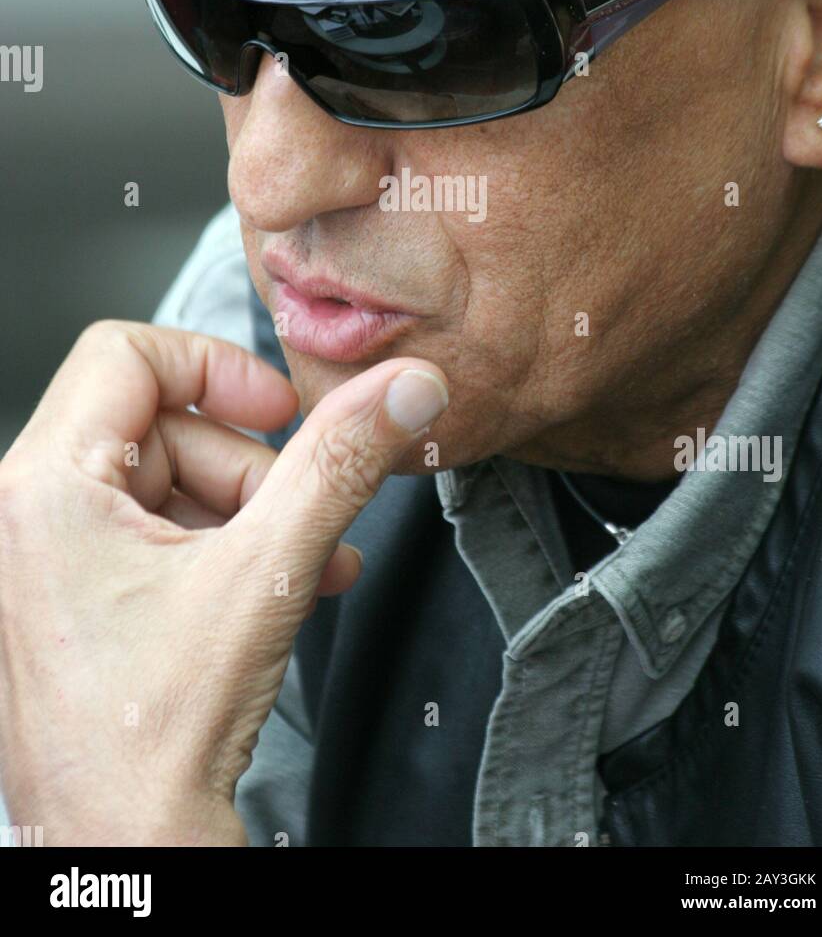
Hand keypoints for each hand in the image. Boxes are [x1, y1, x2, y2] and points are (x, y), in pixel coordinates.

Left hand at [0, 321, 447, 845]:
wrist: (127, 855)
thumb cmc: (153, 740)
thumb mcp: (267, 573)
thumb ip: (341, 465)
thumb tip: (400, 389)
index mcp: (43, 487)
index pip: (127, 352)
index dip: (217, 368)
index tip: (277, 409)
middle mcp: (25, 515)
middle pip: (160, 424)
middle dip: (249, 469)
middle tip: (296, 519)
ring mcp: (45, 560)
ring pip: (167, 480)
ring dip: (251, 516)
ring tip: (305, 566)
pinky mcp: (72, 597)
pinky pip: (155, 533)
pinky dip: (223, 549)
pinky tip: (279, 588)